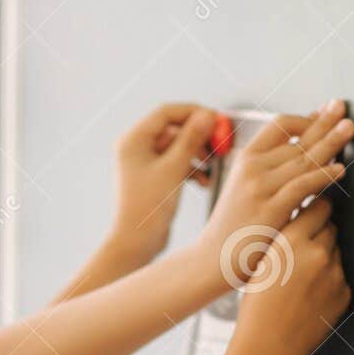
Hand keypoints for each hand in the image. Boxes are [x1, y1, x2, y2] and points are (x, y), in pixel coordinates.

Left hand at [111, 103, 217, 261]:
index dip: (194, 112)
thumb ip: (191, 139)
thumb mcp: (173, 169)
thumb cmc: (147, 208)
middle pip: (174, 128)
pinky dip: (191, 168)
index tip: (216, 119)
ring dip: (197, 153)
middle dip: (198, 135)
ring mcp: (144, 162)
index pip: (167, 112)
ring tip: (212, 164)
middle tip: (219, 142)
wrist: (136, 242)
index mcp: (134, 140)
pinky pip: (176, 162)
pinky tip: (204, 180)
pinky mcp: (153, 176)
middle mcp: (136, 147)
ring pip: (177, 146)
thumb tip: (206, 115)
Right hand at [201, 100, 353, 288]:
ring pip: (303, 158)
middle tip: (342, 107)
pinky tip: (339, 169)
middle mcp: (251, 168)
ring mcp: (260, 188)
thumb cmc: (232, 228)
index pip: (279, 125)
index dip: (305, 118)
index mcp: (245, 159)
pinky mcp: (270, 210)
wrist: (211, 260)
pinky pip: (303, 186)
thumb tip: (300, 154)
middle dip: (323, 121)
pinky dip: (323, 175)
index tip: (323, 115)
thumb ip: (267, 170)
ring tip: (349, 129)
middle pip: (296, 138)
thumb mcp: (243, 188)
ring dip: (330, 141)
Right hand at [232, 196, 350, 354]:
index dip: (316, 207)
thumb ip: (285, 237)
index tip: (314, 207)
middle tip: (305, 245)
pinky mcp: (344, 293)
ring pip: (336, 252)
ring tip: (304, 275)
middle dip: (320, 231)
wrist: (269, 345)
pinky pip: (340, 276)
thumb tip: (303, 218)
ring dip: (325, 256)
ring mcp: (335, 275)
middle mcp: (318, 254)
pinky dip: (330, 280)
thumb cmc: (257, 304)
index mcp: (292, 241)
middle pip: (330, 227)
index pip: (318, 207)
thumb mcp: (262, 262)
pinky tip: (311, 293)